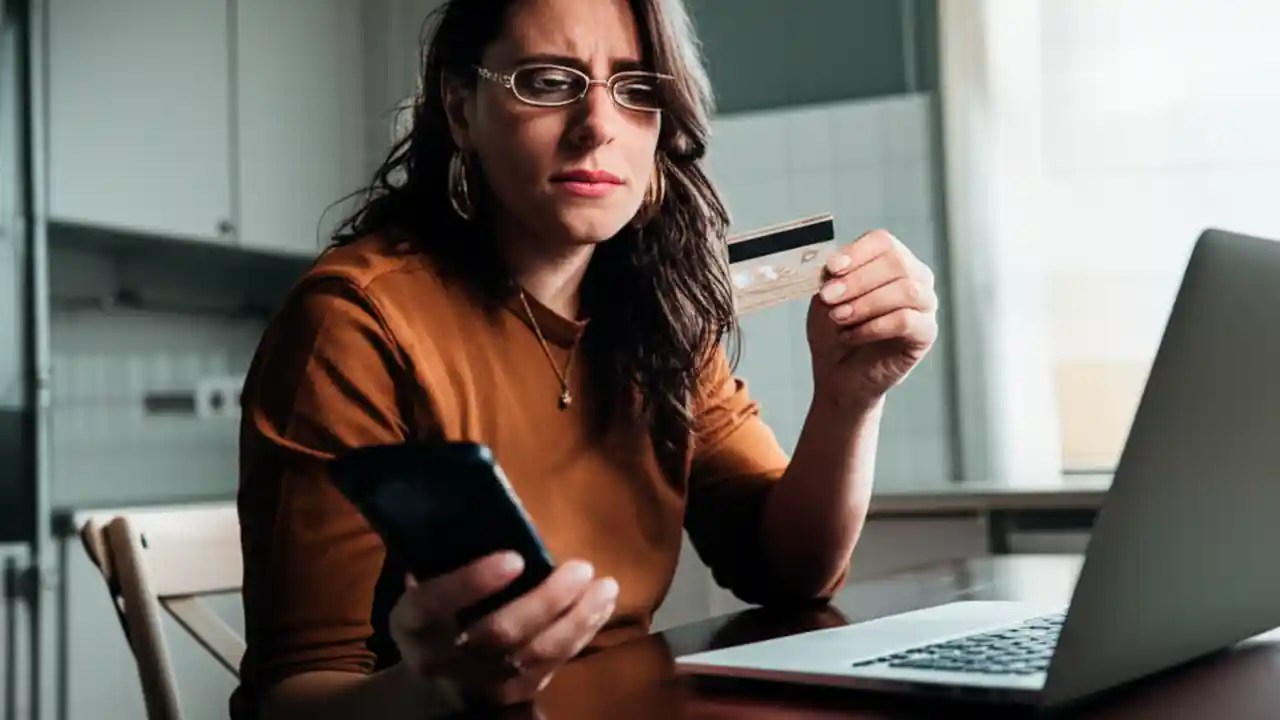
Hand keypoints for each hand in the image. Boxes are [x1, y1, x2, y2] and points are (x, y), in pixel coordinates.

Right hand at [389, 552, 618, 706]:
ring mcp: (478, 686)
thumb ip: (448, 556)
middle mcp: (440, 660)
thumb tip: (490, 510)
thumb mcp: (425, 585)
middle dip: (546, 600)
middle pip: (498, 634)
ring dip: (576, 619)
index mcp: (411, 622)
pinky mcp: (511, 696)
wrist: (430, 686)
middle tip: (580, 568)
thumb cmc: (436, 615)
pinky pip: (551, 667)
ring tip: (605, 586)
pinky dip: (581, 635)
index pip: (433, 603)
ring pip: (532, 656)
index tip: (515, 557)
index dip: (471, 581)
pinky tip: (600, 606)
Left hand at [808, 229, 938, 406]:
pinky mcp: (926, 332)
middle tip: (829, 297)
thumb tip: (833, 266)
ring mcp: (925, 304)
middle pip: (896, 263)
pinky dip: (874, 327)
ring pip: (906, 290)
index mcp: (890, 261)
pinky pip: (906, 320)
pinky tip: (851, 336)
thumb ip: (831, 279)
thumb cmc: (834, 330)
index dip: (857, 252)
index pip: (883, 242)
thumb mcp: (824, 299)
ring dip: (866, 303)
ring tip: (838, 318)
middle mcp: (915, 277)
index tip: (831, 268)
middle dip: (857, 280)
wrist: (838, 373)